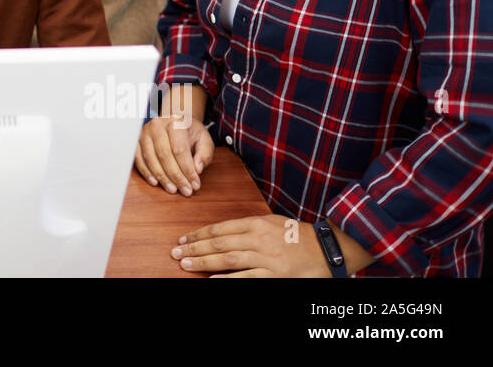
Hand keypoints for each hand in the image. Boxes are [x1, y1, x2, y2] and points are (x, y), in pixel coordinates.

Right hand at [134, 112, 213, 195]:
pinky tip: (155, 182)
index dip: (187, 170)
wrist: (175, 121)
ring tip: (172, 189)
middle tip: (185, 190)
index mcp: (176, 121)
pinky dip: (146, 172)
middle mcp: (157, 124)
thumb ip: (205, 153)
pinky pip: (138, 158)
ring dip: (162, 177)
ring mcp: (145, 132)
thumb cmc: (190, 132)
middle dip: (176, 176)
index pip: (180, 150)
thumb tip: (197, 168)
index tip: (195, 185)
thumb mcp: (204, 139)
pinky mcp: (137, 139)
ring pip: (150, 158)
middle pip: (164, 155)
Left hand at [171, 215, 335, 276]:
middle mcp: (258, 239)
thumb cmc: (297, 236)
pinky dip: (226, 279)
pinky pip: (246, 278)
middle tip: (176, 252)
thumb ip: (247, 227)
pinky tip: (211, 279)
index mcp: (256, 224)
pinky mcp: (274, 276)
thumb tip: (220, 233)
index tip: (183, 239)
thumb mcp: (271, 222)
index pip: (220, 229)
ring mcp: (266, 259)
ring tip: (185, 264)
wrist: (327, 249)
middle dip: (194, 248)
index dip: (198, 234)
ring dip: (203, 262)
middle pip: (218, 243)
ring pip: (227, 259)